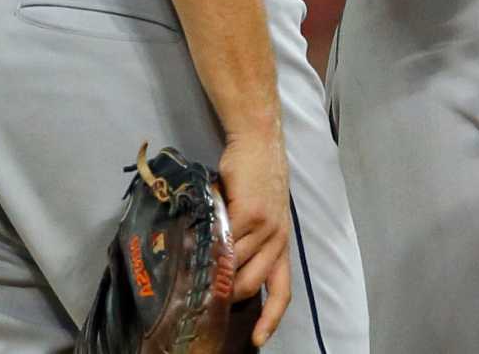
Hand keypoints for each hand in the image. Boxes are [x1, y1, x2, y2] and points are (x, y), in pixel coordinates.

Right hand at [218, 135, 292, 345]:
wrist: (258, 144)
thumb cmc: (257, 180)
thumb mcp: (262, 217)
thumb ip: (248, 242)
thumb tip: (222, 269)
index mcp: (282, 245)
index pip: (282, 290)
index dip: (270, 318)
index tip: (257, 340)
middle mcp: (278, 239)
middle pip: (253, 284)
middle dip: (229, 295)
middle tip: (207, 296)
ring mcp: (265, 226)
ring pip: (235, 263)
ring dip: (215, 270)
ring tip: (196, 271)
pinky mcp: (249, 212)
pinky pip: (227, 239)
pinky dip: (212, 245)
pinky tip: (200, 244)